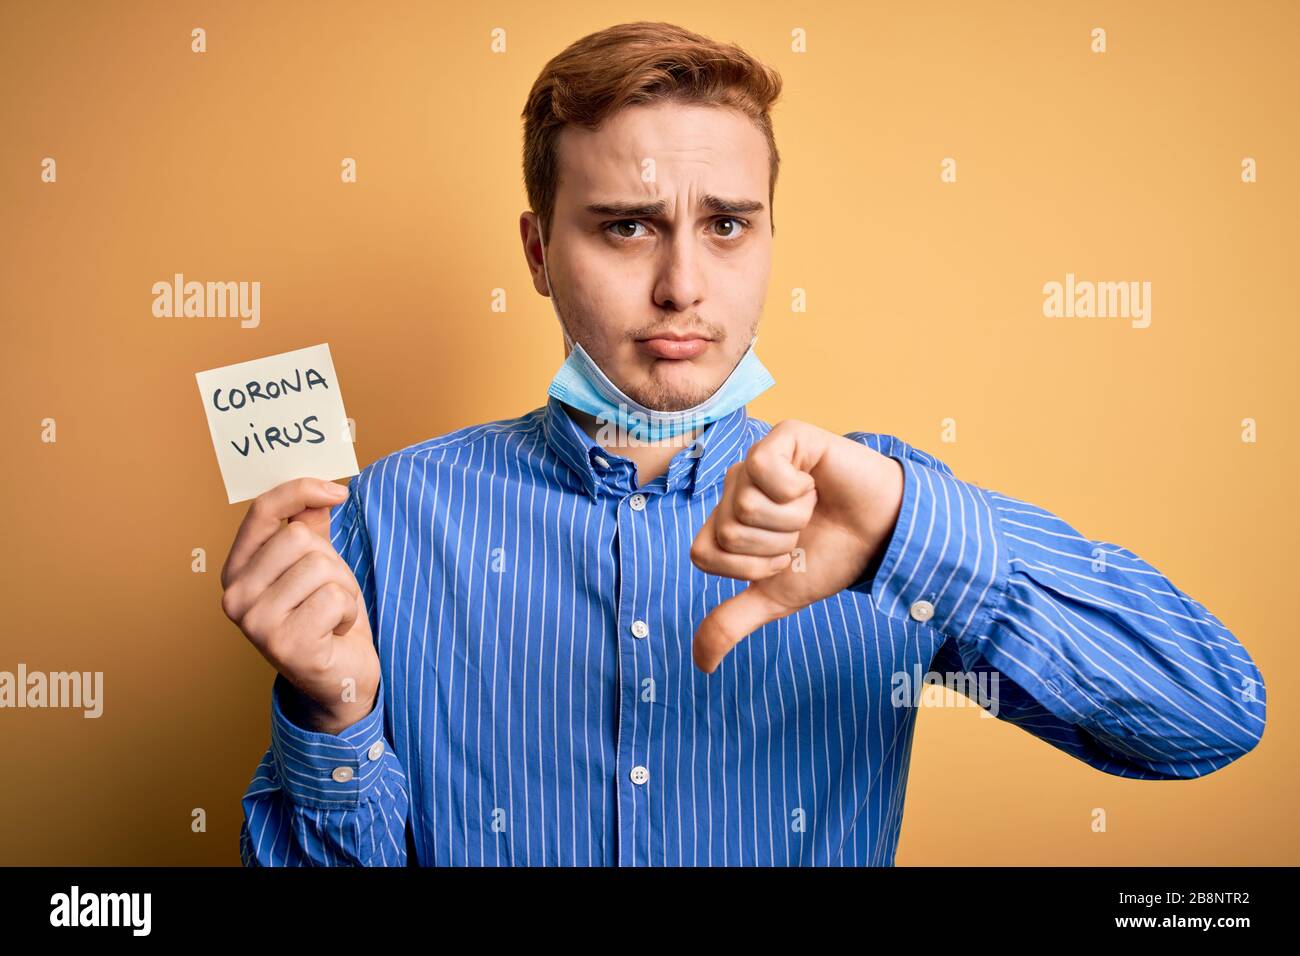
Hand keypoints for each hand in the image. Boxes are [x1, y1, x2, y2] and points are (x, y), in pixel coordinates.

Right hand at [220, 477, 379, 733]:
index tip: (338, 492)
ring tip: (331, 615)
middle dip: (332, 561)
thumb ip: (309, 526)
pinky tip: (334, 633)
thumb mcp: (318, 565)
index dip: (301, 491)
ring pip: (320, 566)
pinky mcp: (283, 643)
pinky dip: (347, 613)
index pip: (262, 511)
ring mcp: (254, 622)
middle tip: (331, 593)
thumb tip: (319, 487)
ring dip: (342, 590)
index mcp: (237, 571)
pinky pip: (334, 598)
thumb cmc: (327, 618)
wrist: (339, 678)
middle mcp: (235, 596)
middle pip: (298, 537)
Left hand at [689, 421, 904, 673]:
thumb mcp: (778, 597)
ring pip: (745, 505)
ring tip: (813, 508)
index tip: (782, 559)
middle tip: (803, 532)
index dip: (748, 568)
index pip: (703, 554)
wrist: (884, 535)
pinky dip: (796, 489)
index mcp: (726, 522)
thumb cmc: (831, 557)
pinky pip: (763, 468)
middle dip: (775, 545)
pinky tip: (815, 483)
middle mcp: (735, 488)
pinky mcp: (784, 436)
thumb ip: (733, 622)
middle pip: (727, 532)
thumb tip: (701, 665)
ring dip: (792, 519)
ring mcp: (758, 461)